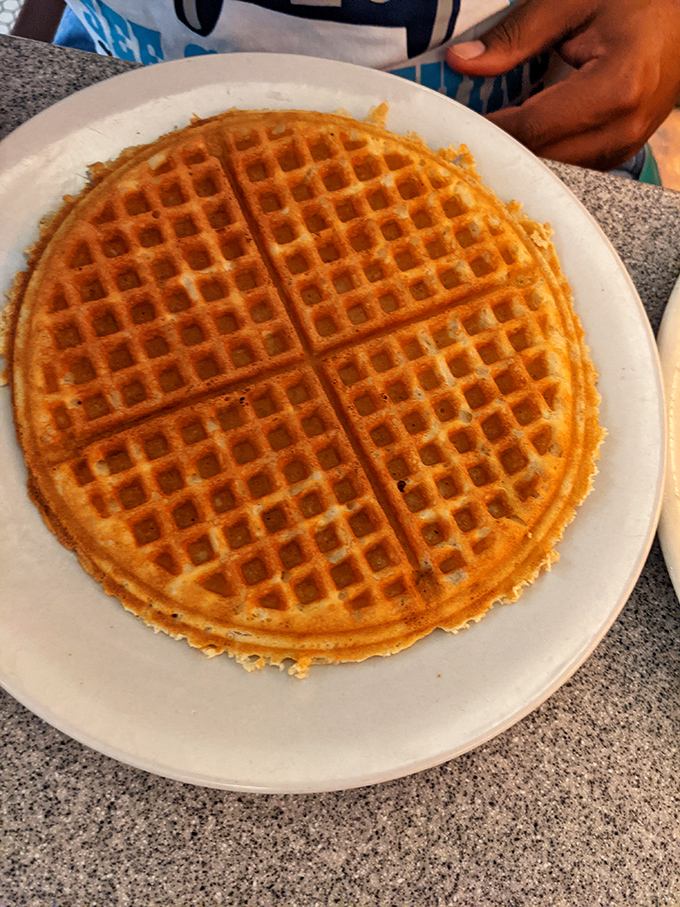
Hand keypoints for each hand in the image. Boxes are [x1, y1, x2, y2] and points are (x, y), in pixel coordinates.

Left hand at [446, 0, 679, 169]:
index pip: (533, 128)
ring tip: (484, 144)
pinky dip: (541, 160)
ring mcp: (626, 147)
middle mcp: (623, 128)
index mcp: (616, 88)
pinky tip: (517, 146)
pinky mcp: (621, 153)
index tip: (453, 127)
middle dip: (499, 152)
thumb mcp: (573, 1)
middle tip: (458, 141)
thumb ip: (516, 36)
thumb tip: (461, 62)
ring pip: (555, 173)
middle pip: (543, 160)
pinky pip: (571, 169)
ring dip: (518, 161)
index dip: (489, 132)